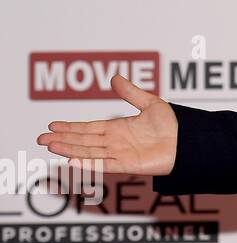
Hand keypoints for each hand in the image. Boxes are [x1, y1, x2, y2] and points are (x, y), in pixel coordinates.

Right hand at [37, 73, 178, 175]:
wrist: (189, 140)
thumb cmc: (174, 124)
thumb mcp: (151, 103)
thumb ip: (131, 93)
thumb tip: (114, 77)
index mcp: (119, 128)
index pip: (89, 128)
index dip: (70, 127)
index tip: (52, 126)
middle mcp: (116, 142)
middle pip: (84, 140)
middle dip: (62, 139)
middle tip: (40, 138)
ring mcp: (121, 154)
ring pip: (89, 152)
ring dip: (70, 149)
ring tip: (51, 146)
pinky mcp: (129, 165)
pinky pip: (105, 164)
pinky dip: (89, 163)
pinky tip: (73, 160)